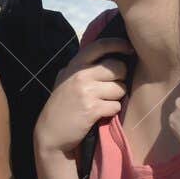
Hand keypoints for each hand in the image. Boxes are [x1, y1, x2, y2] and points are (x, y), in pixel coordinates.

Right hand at [34, 37, 132, 155]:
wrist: (50, 134)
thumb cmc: (60, 107)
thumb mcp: (65, 80)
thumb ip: (82, 68)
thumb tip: (108, 57)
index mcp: (74, 65)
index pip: (100, 45)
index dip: (118, 44)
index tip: (129, 48)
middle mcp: (81, 75)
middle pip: (118, 67)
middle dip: (121, 78)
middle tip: (113, 87)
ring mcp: (87, 92)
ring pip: (120, 88)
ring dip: (117, 97)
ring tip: (104, 102)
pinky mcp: (92, 109)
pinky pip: (116, 106)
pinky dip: (112, 111)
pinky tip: (101, 114)